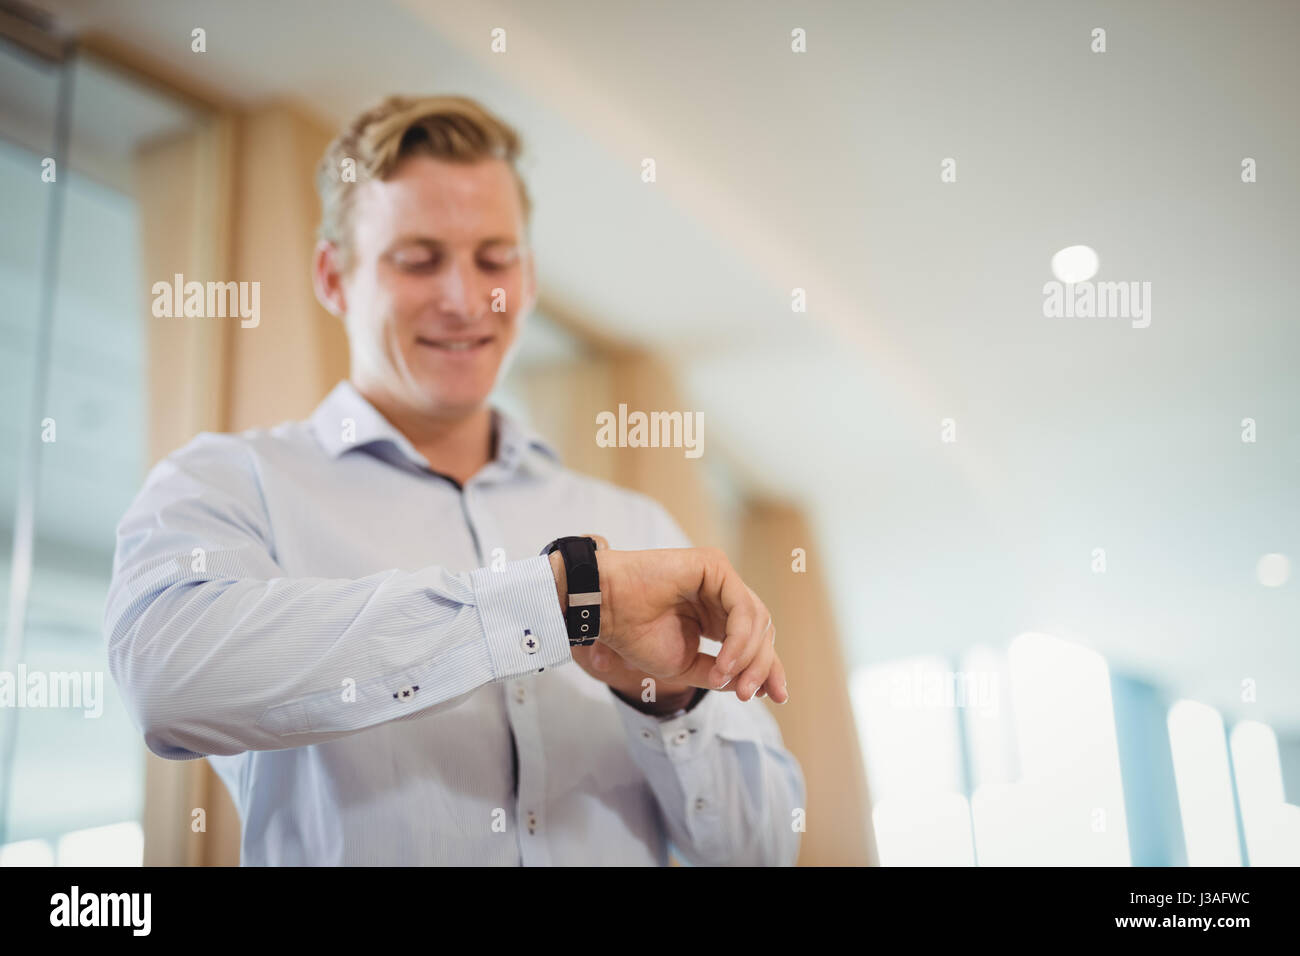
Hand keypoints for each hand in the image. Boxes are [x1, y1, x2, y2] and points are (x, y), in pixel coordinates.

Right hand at [549, 533, 787, 702]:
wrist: (606, 610)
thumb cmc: (635, 634)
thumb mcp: (684, 665)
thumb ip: (720, 673)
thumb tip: (753, 685)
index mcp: (715, 617)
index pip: (756, 642)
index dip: (769, 668)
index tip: (777, 696)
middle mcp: (721, 596)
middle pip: (762, 631)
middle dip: (762, 666)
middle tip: (749, 694)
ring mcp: (719, 579)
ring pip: (757, 620)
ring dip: (747, 656)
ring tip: (722, 677)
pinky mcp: (713, 566)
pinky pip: (742, 606)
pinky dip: (738, 638)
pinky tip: (723, 660)